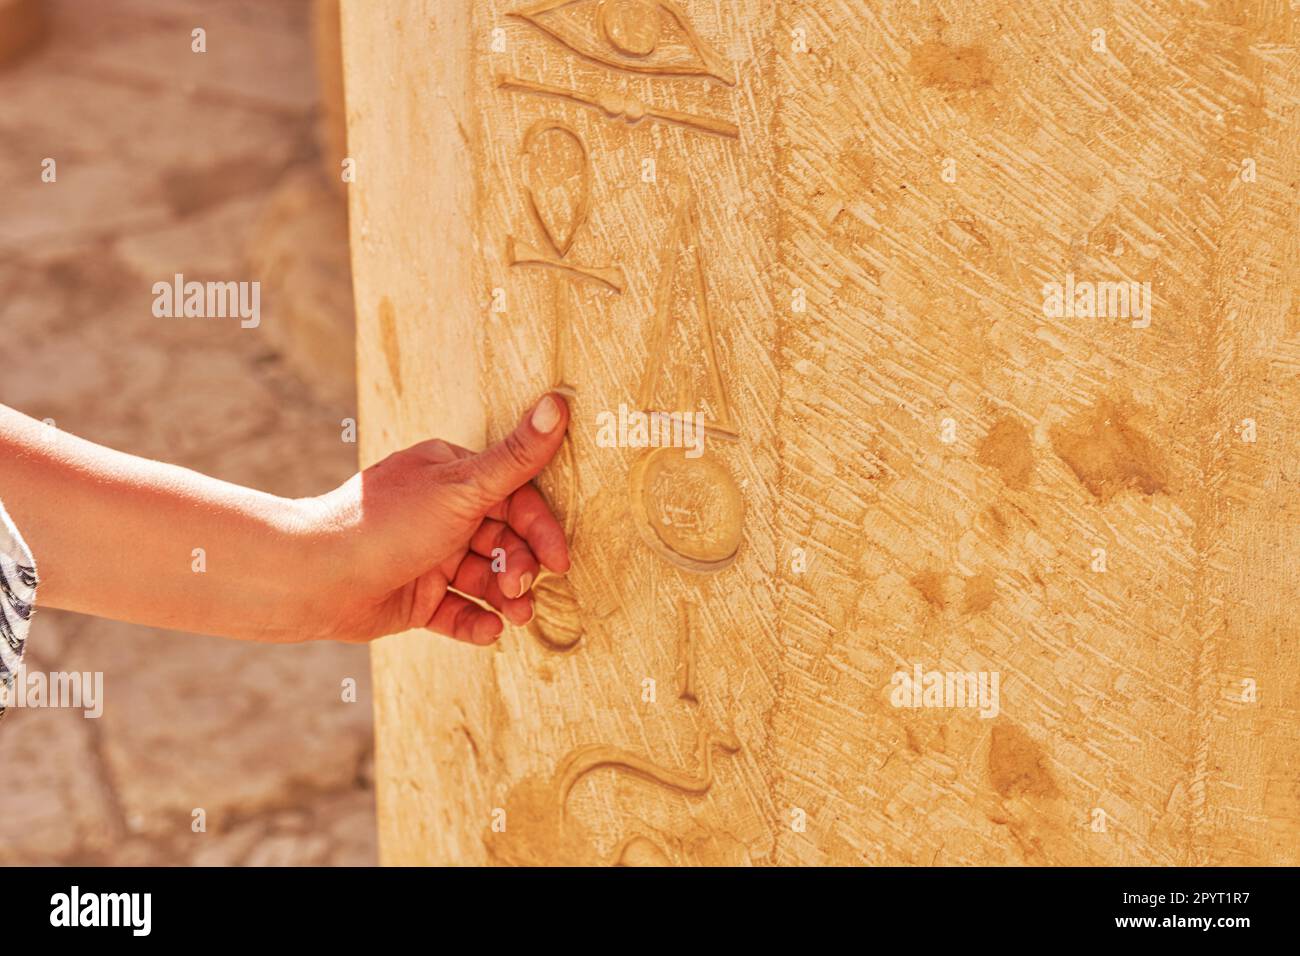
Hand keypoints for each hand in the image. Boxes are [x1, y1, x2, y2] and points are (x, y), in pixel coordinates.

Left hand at [301, 392, 571, 644]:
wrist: (314, 578)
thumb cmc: (385, 523)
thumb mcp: (462, 487)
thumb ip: (516, 456)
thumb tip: (557, 402)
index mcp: (452, 475)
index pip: (515, 499)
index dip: (540, 529)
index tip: (559, 560)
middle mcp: (442, 512)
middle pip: (503, 541)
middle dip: (520, 567)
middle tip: (522, 589)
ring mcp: (429, 556)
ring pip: (485, 579)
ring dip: (506, 597)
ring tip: (516, 617)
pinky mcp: (416, 597)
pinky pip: (458, 611)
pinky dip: (476, 622)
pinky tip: (488, 631)